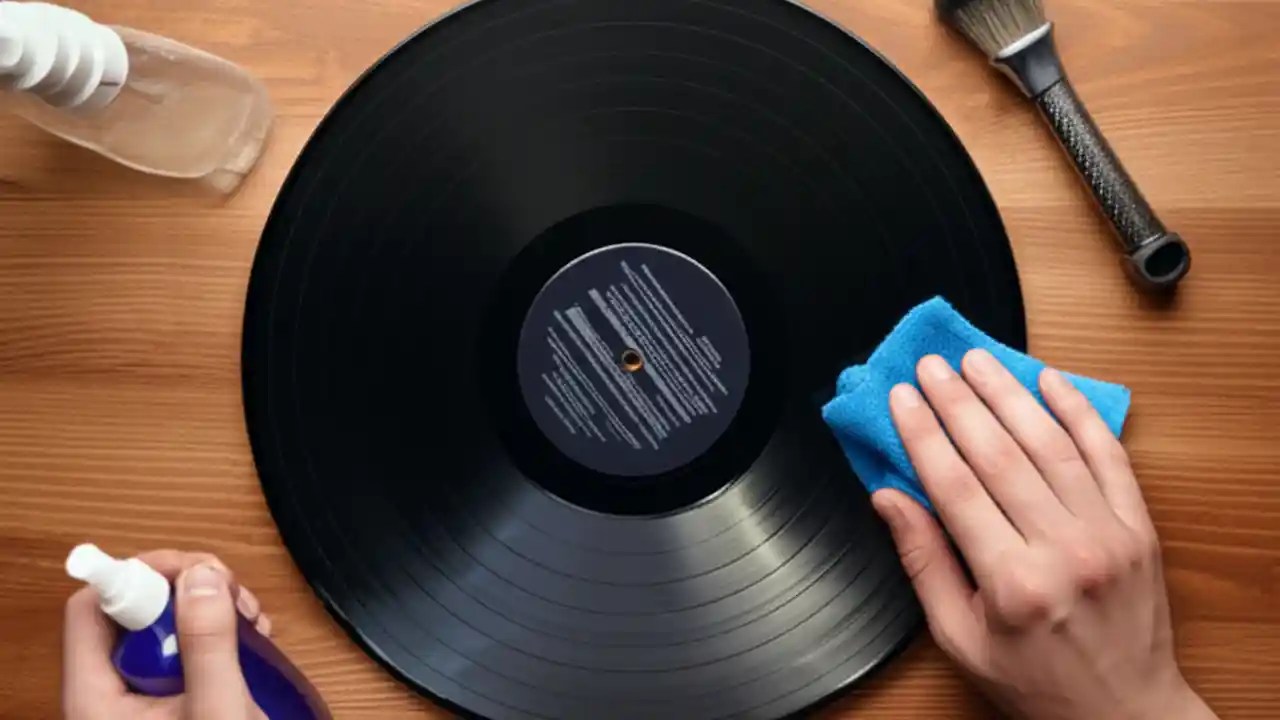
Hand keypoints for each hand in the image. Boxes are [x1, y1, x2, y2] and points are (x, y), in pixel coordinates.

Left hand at [63, 550, 270, 719]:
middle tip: (235, 594)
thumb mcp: (217, 711)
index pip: (90, 609)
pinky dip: (216, 634)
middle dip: (187, 589)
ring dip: (209, 608)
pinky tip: (252, 641)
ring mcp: (136, 702)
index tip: (198, 569)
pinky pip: (181, 651)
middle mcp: (106, 695)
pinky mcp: (166, 705)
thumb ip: (208, 646)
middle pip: (128, 612)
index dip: (139, 575)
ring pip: (160, 627)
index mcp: (94, 699)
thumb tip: (201, 576)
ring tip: (253, 621)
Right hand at [874, 350, 1216, 719]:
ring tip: (976, 360)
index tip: (901, 398)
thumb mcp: (960, 638)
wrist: (1126, 713)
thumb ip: (924, 562)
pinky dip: (1079, 413)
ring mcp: (1108, 534)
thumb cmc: (1035, 683)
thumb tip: (889, 498)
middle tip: (930, 365)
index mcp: (1012, 582)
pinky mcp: (1139, 527)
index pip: (955, 486)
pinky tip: (1050, 381)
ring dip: (1009, 395)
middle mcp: (1063, 550)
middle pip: (999, 454)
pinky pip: (1107, 456)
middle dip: (958, 402)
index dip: (923, 434)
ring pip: (1050, 444)